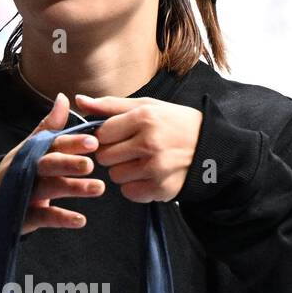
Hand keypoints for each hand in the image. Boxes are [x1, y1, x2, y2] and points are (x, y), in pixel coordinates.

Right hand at [0, 92, 105, 235]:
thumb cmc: (18, 170)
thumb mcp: (31, 146)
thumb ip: (49, 126)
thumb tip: (64, 97)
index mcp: (33, 152)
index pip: (52, 144)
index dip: (72, 142)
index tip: (94, 141)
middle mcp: (28, 170)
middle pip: (48, 164)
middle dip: (68, 163)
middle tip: (91, 164)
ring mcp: (26, 192)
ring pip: (49, 188)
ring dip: (73, 188)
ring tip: (98, 188)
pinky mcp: (26, 215)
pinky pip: (44, 217)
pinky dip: (61, 218)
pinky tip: (81, 220)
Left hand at [73, 94, 202, 202]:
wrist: (213, 147)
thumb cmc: (174, 123)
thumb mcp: (146, 106)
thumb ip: (110, 105)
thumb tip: (78, 100)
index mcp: (144, 118)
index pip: (101, 134)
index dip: (105, 137)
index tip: (117, 136)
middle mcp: (150, 143)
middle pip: (104, 157)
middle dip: (112, 154)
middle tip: (130, 150)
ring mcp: (157, 168)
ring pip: (115, 176)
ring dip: (123, 171)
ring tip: (141, 161)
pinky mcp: (162, 188)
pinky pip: (130, 192)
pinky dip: (135, 187)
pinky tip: (148, 175)